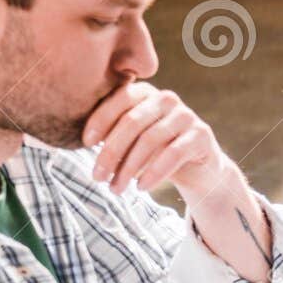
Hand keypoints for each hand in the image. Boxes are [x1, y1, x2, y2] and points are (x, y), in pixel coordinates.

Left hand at [83, 82, 230, 203]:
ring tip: (116, 189)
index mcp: (146, 93)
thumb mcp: (132, 141)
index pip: (119, 99)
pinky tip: (141, 188)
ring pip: (150, 139)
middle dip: (111, 152)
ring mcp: (187, 116)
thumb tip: (80, 142)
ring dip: (129, 168)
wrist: (197, 168)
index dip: (100, 120)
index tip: (85, 144)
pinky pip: (173, 153)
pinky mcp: (202, 134)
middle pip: (132, 122)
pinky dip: (154, 172)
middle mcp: (167, 99)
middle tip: (97, 177)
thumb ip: (112, 133)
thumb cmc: (154, 153)